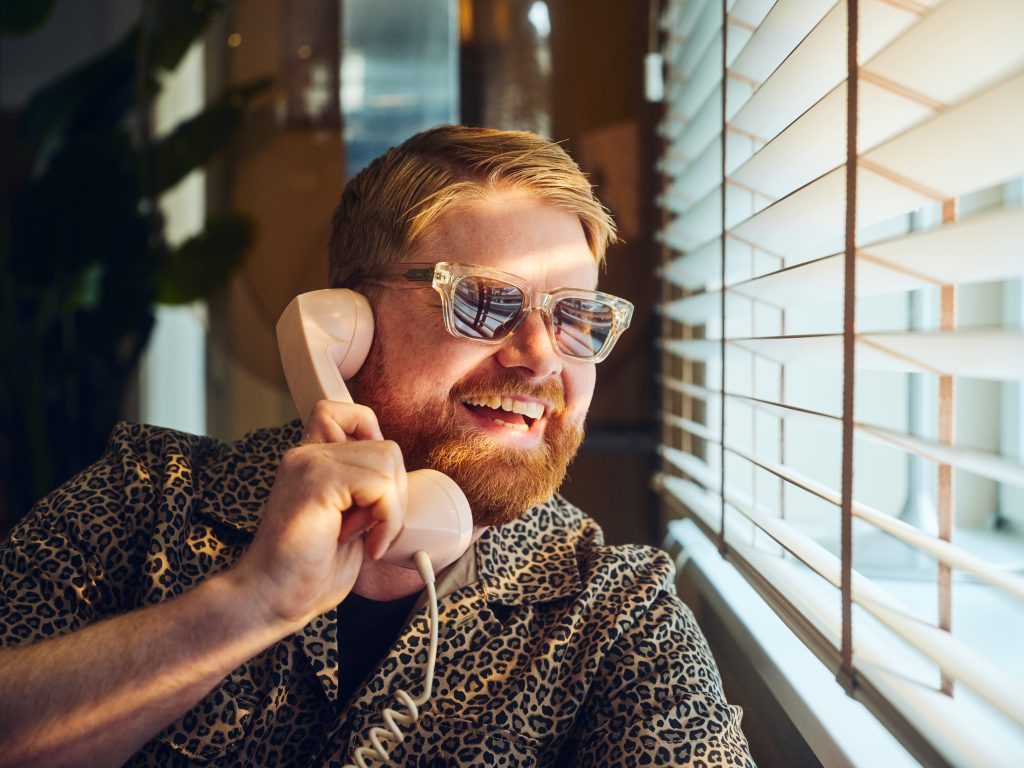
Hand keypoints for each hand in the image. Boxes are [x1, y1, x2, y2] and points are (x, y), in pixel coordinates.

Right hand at [228, 400, 407, 629]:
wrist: (273, 598)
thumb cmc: (310, 569)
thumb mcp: (348, 518)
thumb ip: (363, 487)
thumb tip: (398, 475)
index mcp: (311, 458)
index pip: (350, 413)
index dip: (375, 441)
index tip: (372, 490)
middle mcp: (307, 454)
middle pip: (386, 446)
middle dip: (394, 493)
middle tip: (369, 528)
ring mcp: (309, 464)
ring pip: (388, 461)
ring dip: (391, 509)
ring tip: (363, 536)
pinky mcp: (317, 482)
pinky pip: (380, 484)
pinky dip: (387, 518)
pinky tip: (367, 544)